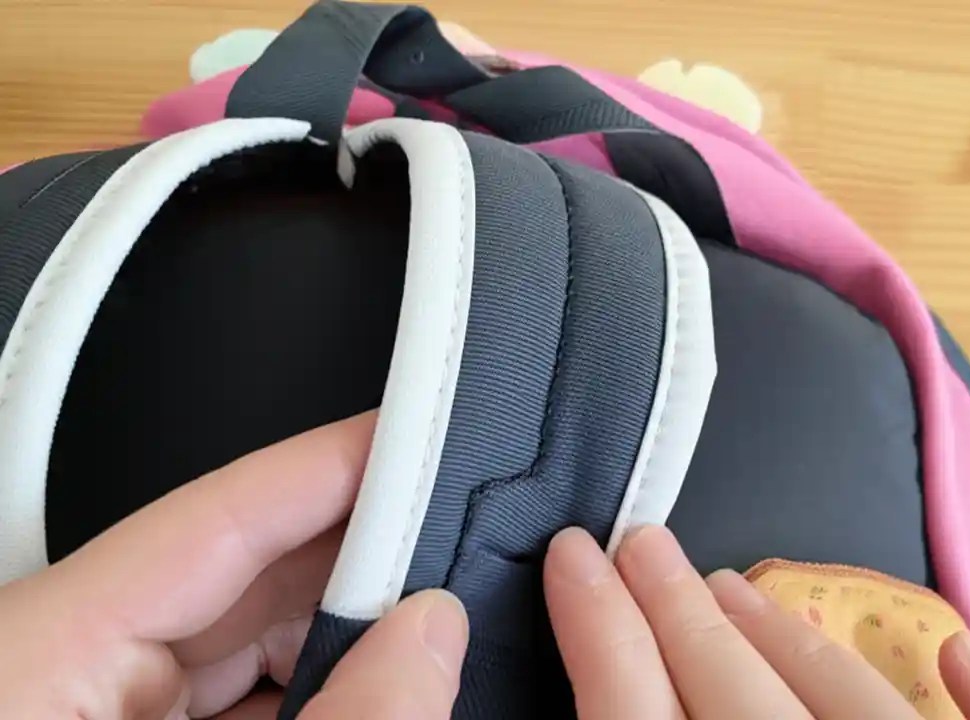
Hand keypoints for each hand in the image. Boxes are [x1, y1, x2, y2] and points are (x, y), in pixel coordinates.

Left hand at [0, 414, 468, 718]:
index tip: (424, 431)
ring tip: (437, 624)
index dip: (331, 465)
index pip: (211, 515)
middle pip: (240, 572)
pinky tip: (384, 686)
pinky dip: (313, 688)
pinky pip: (236, 693)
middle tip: (459, 545)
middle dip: (361, 560)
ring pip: (249, 637)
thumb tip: (429, 636)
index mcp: (37, 655)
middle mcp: (63, 666)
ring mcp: (95, 704)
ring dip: (347, 634)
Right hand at [543, 525, 969, 718]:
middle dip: (676, 610)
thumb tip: (616, 684)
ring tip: (732, 585)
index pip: (634, 719)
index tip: (573, 556)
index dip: (600, 631)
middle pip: (732, 696)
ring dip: (786, 637)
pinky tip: (959, 645)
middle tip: (637, 540)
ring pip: (845, 706)